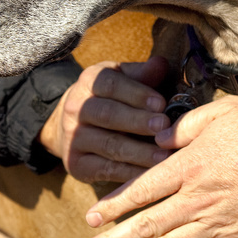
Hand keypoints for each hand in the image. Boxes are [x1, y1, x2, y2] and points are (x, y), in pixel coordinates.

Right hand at [38, 56, 170, 181]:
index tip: (161, 103)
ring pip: (109, 145)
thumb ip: (142, 74)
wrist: (72, 125)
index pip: (111, 85)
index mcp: (89, 81)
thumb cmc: (111, 98)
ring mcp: (73, 138)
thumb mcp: (122, 79)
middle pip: (108, 114)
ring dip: (139, 151)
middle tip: (164, 127)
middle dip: (138, 121)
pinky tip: (150, 173)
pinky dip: (130, 172)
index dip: (136, 94)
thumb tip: (161, 64)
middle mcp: (76, 108)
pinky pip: (106, 169)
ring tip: (164, 155)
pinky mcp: (76, 164)